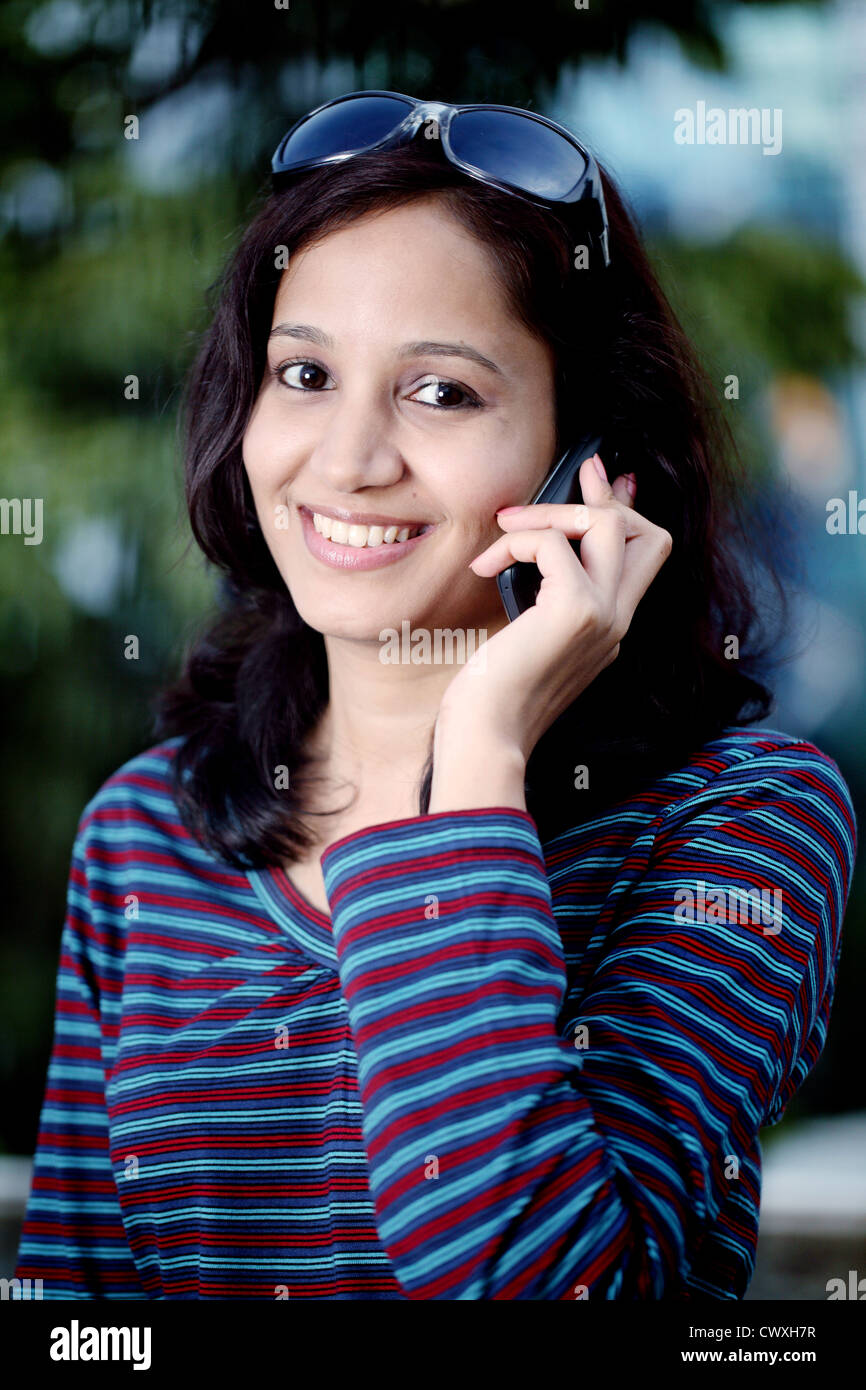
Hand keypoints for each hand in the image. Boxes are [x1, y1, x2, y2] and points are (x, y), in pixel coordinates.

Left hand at [436, 453, 672, 764]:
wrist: (486, 737)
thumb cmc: (493, 696)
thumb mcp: (525, 637)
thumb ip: (542, 597)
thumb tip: (534, 548)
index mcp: (609, 629)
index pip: (645, 556)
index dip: (625, 510)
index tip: (598, 476)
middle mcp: (617, 621)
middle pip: (649, 533)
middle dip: (601, 500)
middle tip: (562, 485)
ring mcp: (603, 616)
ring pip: (605, 525)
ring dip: (549, 513)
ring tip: (504, 530)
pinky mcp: (575, 611)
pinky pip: (552, 543)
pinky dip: (515, 542)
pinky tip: (486, 567)